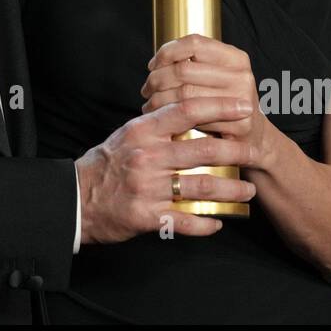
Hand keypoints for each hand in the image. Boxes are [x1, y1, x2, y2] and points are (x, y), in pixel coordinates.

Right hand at [74, 97, 258, 244]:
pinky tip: (219, 221)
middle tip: (255, 151)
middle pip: (203, 150)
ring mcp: (148, 188)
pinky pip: (185, 221)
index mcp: (143, 132)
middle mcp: (147, 157)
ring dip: (230, 189)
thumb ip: (157, 125)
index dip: (219, 107)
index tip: (243, 106)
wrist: (76, 198)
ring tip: (248, 189)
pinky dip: (206, 223)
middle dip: (236, 151)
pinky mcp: (147, 216)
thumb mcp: (128, 135)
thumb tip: (191, 111)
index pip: (186, 111)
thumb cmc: (105, 164)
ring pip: (201, 187)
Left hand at [141, 34, 267, 148]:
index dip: (167, 51)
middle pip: (183, 70)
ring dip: (159, 99)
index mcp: (236, 58)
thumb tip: (157, 61)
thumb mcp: (218, 76)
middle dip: (157, 79)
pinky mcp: (237, 124)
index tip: (153, 65)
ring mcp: (241, 100)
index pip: (194, 43)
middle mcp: (242, 76)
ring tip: (149, 103)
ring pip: (184, 93)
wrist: (254, 137)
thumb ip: (195, 62)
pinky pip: (194, 117)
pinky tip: (162, 116)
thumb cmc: (225, 103)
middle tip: (146, 88)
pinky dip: (172, 116)